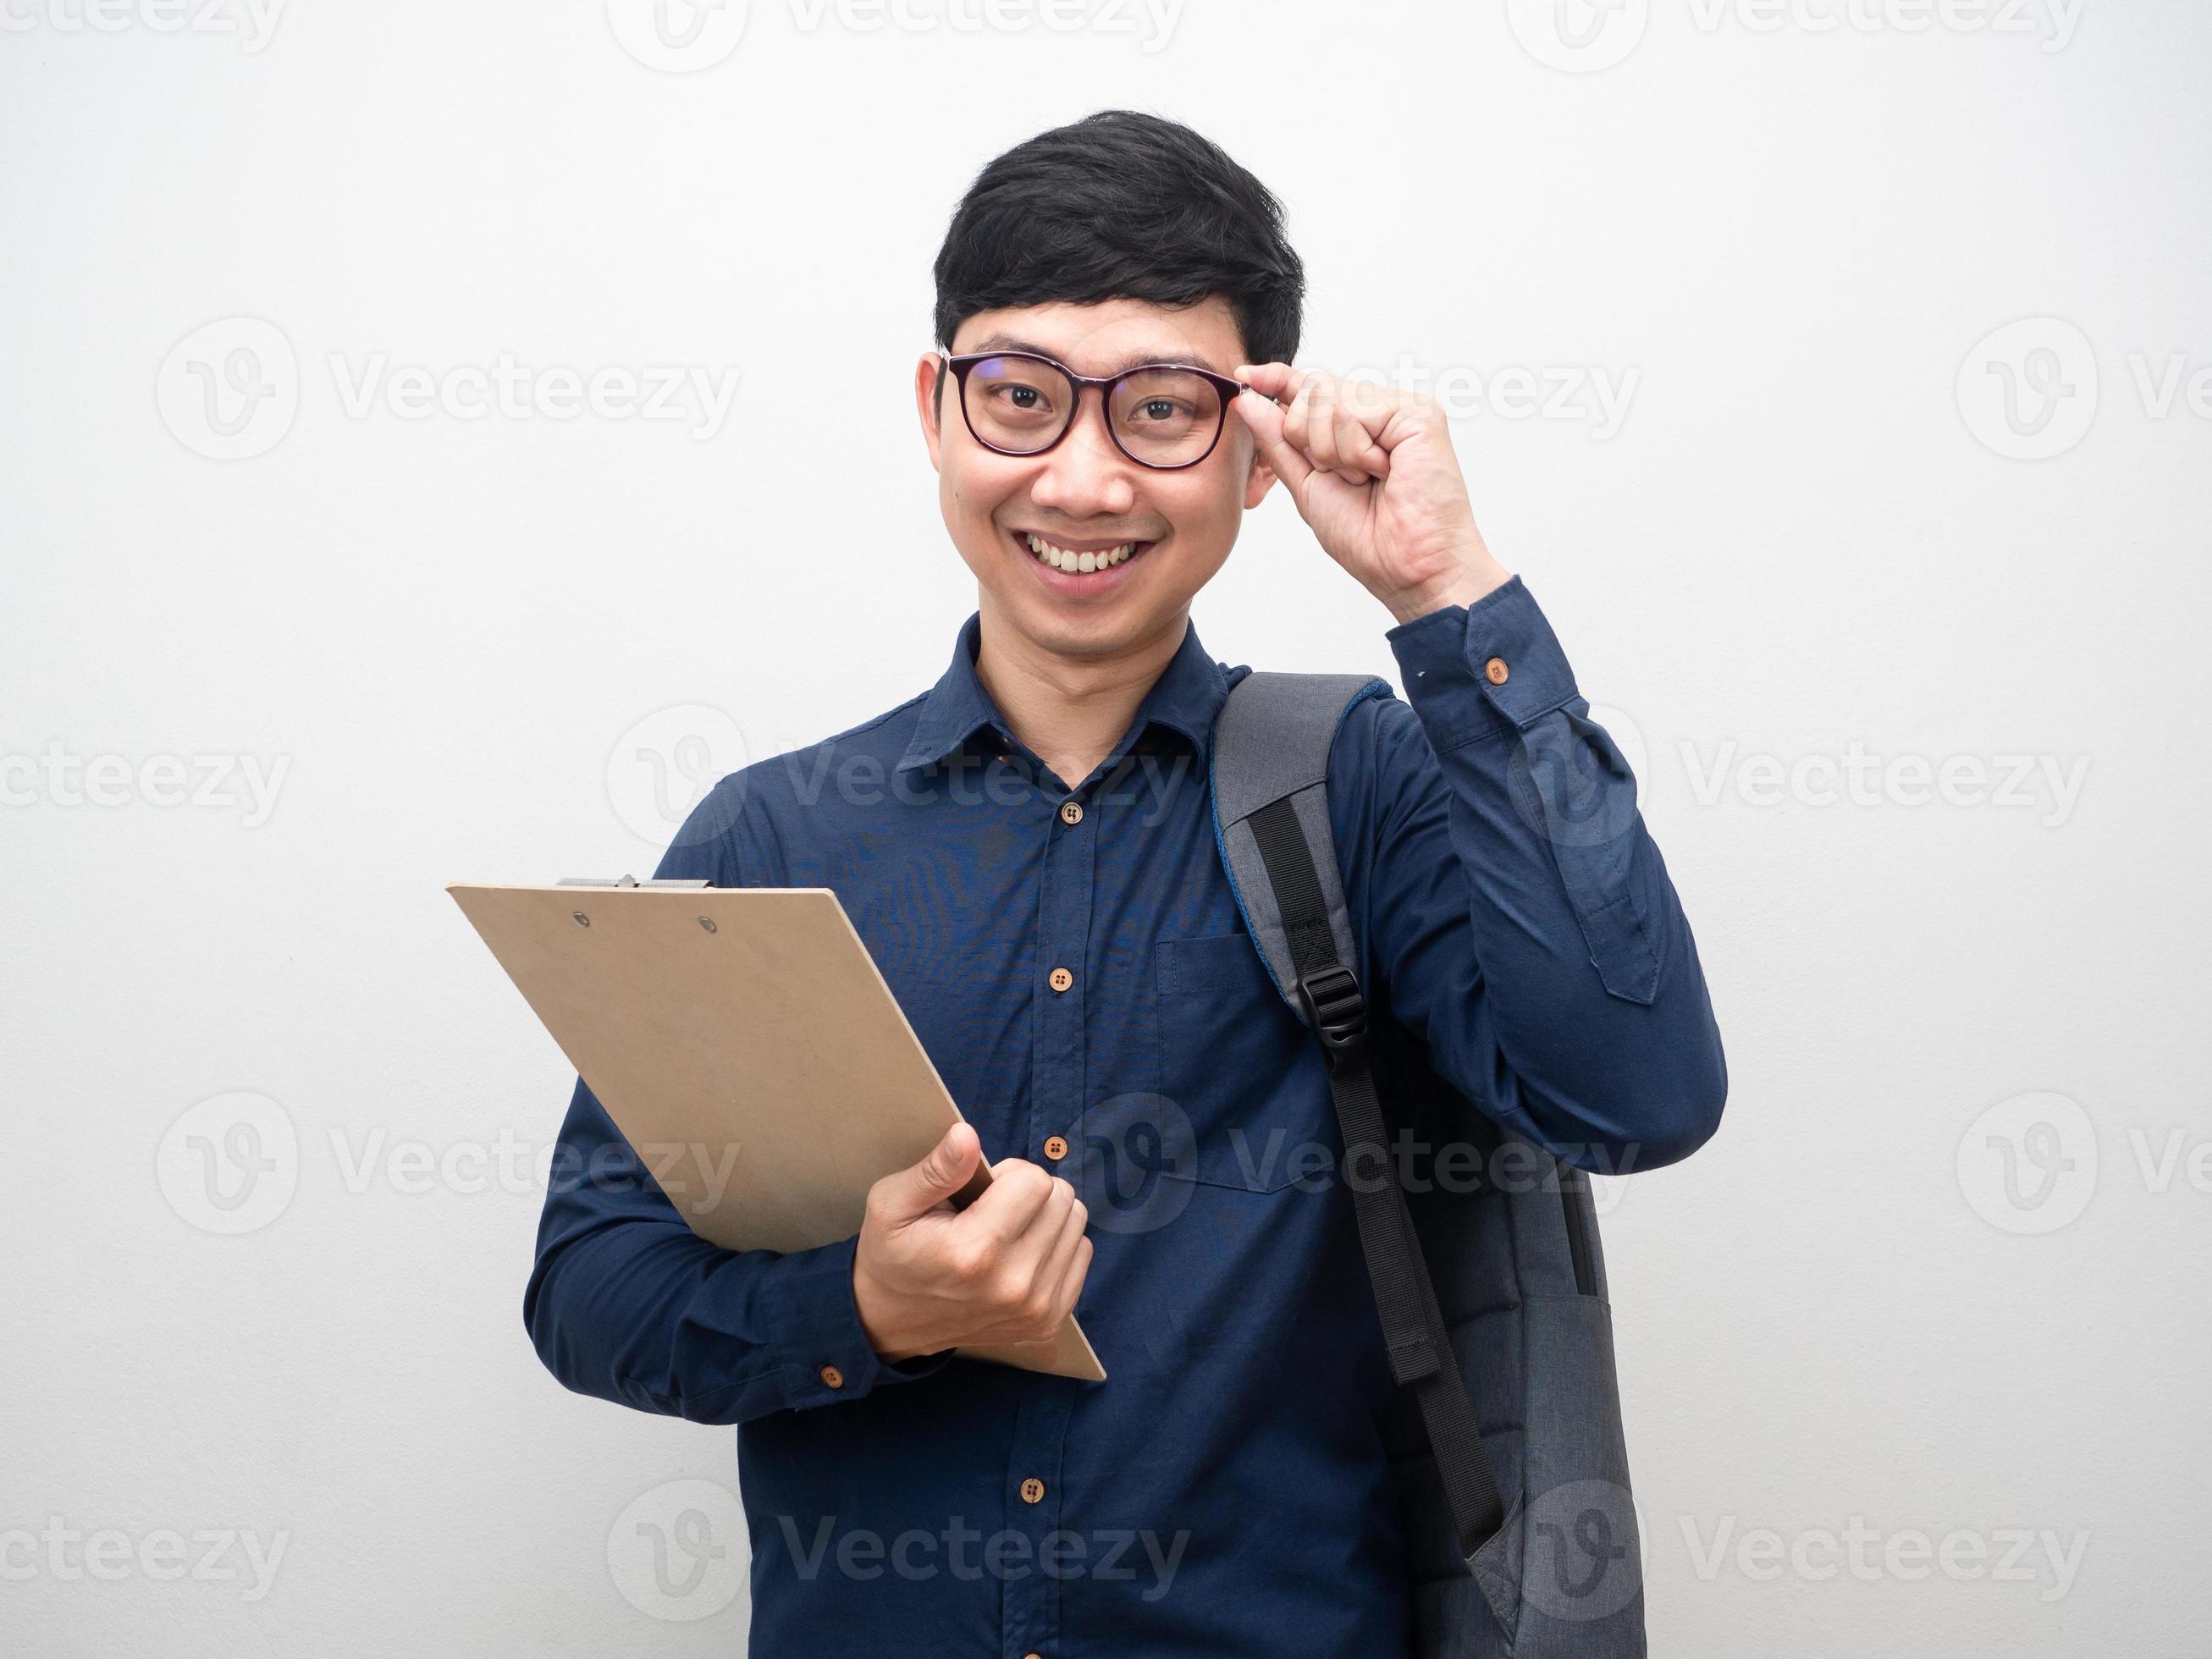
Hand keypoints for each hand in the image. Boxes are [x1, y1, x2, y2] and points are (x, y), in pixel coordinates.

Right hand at [851, 1121, 1091, 1362]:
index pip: (1035, 1182)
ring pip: (1076, 1223)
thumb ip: (935, 1169)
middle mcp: (1014, 1285)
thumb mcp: (892, 1204)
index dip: (1009, 1175)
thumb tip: (966, 1134)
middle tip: (993, 1210)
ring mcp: (1037, 1308)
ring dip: (1046, 1216)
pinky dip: (1056, 1244)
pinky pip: (1081, 1253)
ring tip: (1006, 1230)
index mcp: (975, 1252)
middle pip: (1062, 1199)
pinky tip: (1021, 1253)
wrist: (894, 1322)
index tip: (982, 1192)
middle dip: (1030, 1192)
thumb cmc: (893, 1254)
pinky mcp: (1050, 1321)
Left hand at [1232, 363, 1512, 622]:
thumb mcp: (1307, 485)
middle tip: (1343, 478)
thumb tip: (1247, 399)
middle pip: (1312, 389)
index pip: (1310, 388)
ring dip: (1333, 452)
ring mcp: (1401, 409)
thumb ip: (1278, 441)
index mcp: (1357, 427)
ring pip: (1329, 398)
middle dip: (1307, 440)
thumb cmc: (1368, 538)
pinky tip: (1382, 472)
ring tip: (1365, 479)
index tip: (1244, 377)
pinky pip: (1356, 412)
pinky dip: (1356, 452)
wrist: (1407, 568)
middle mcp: (1380, 411)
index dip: (1277, 380)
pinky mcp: (1419, 414)